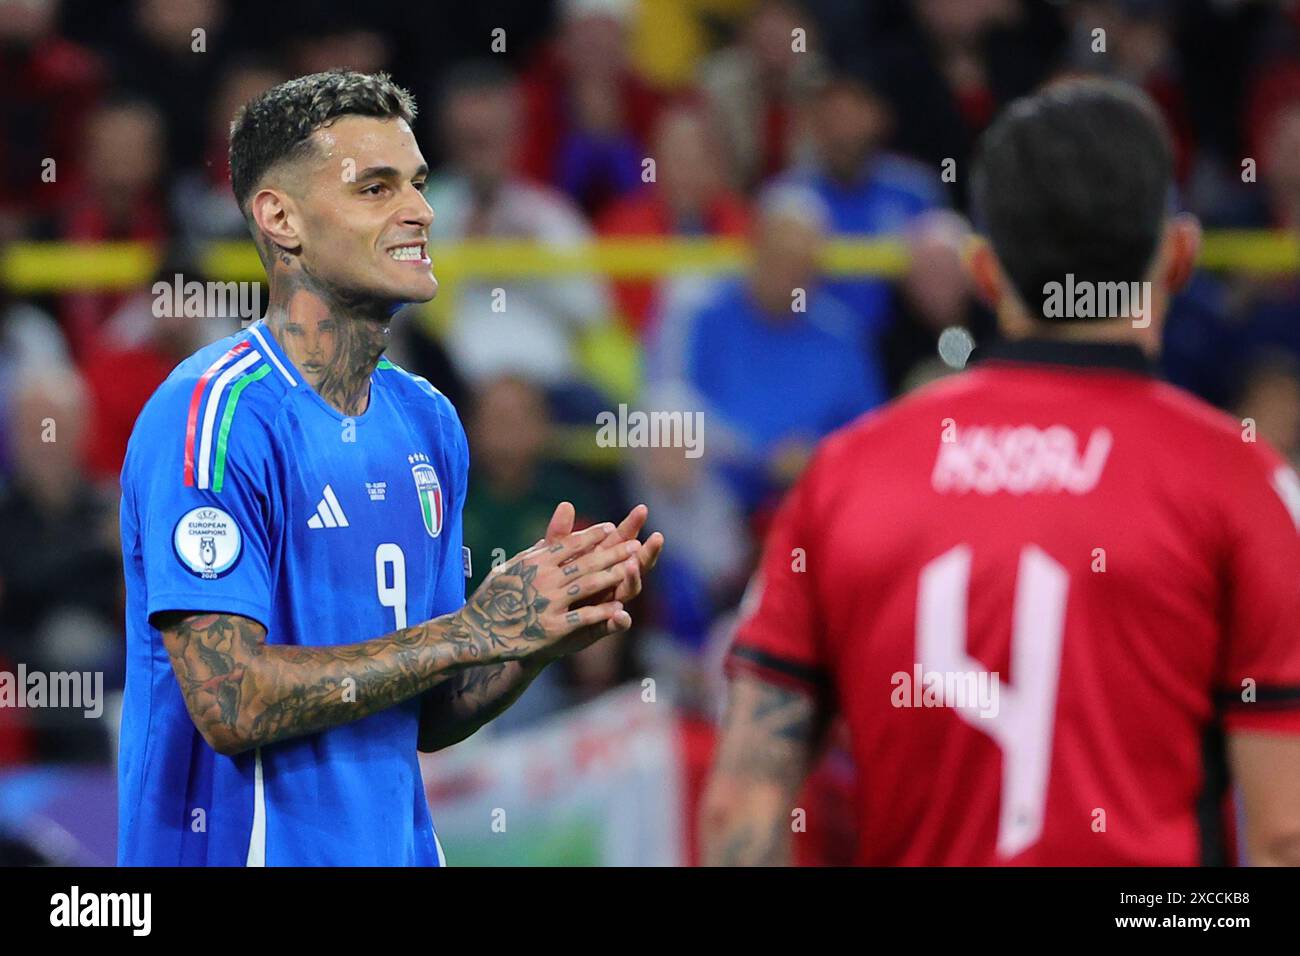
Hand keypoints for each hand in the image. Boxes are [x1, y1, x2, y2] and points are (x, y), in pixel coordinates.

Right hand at [448, 523, 641, 665]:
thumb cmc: (490, 599)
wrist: (475, 633)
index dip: (592, 535)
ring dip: (613, 575)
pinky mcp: (550, 628)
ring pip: (587, 585)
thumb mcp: (508, 569)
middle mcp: (543, 579)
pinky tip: (620, 608)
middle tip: (634, 544)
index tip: (611, 528)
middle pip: (585, 561)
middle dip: (613, 552)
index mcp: (533, 562)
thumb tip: (549, 540)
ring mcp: (548, 603)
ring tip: (633, 568)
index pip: (569, 544)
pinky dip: (602, 612)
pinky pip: (582, 617)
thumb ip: (533, 555)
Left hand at [528, 501, 664, 660]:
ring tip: (631, 566)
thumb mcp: (551, 557)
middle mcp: (611, 581)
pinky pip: (615, 624)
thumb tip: (565, 504)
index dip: (632, 525)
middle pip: (635, 564)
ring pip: (629, 590)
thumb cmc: (546, 585)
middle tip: (656, 538)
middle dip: (646, 551)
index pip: (622, 540)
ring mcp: (608, 603)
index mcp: (601, 561)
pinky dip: (619, 620)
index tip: (641, 509)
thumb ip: (560, 535)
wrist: (532, 621)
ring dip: (633, 578)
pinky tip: (620, 615)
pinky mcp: (600, 626)